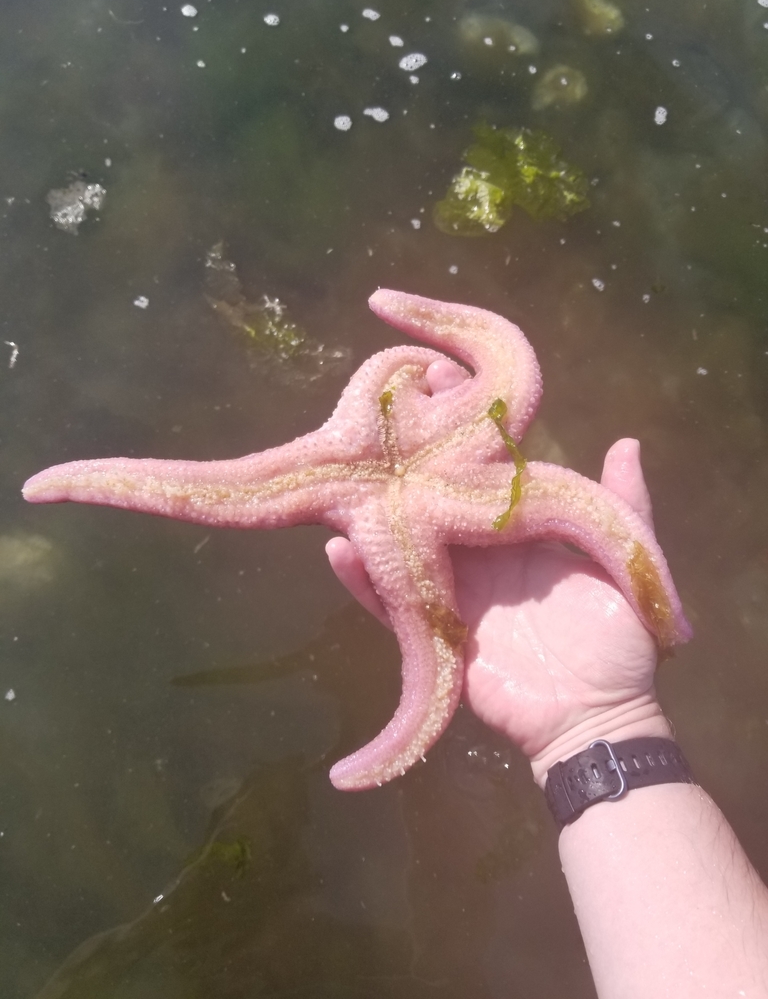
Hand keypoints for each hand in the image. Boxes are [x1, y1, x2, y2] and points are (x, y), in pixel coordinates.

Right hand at [325, 361, 670, 787]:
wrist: (594, 711)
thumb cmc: (616, 637)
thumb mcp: (628, 559)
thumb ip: (626, 505)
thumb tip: (626, 441)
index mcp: (519, 530)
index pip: (479, 473)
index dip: (457, 437)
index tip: (437, 386)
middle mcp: (479, 554)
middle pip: (431, 502)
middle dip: (402, 464)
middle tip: (373, 420)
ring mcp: (451, 589)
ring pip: (400, 544)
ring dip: (369, 517)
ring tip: (340, 480)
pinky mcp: (431, 627)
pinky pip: (389, 600)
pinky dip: (362, 580)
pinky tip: (337, 550)